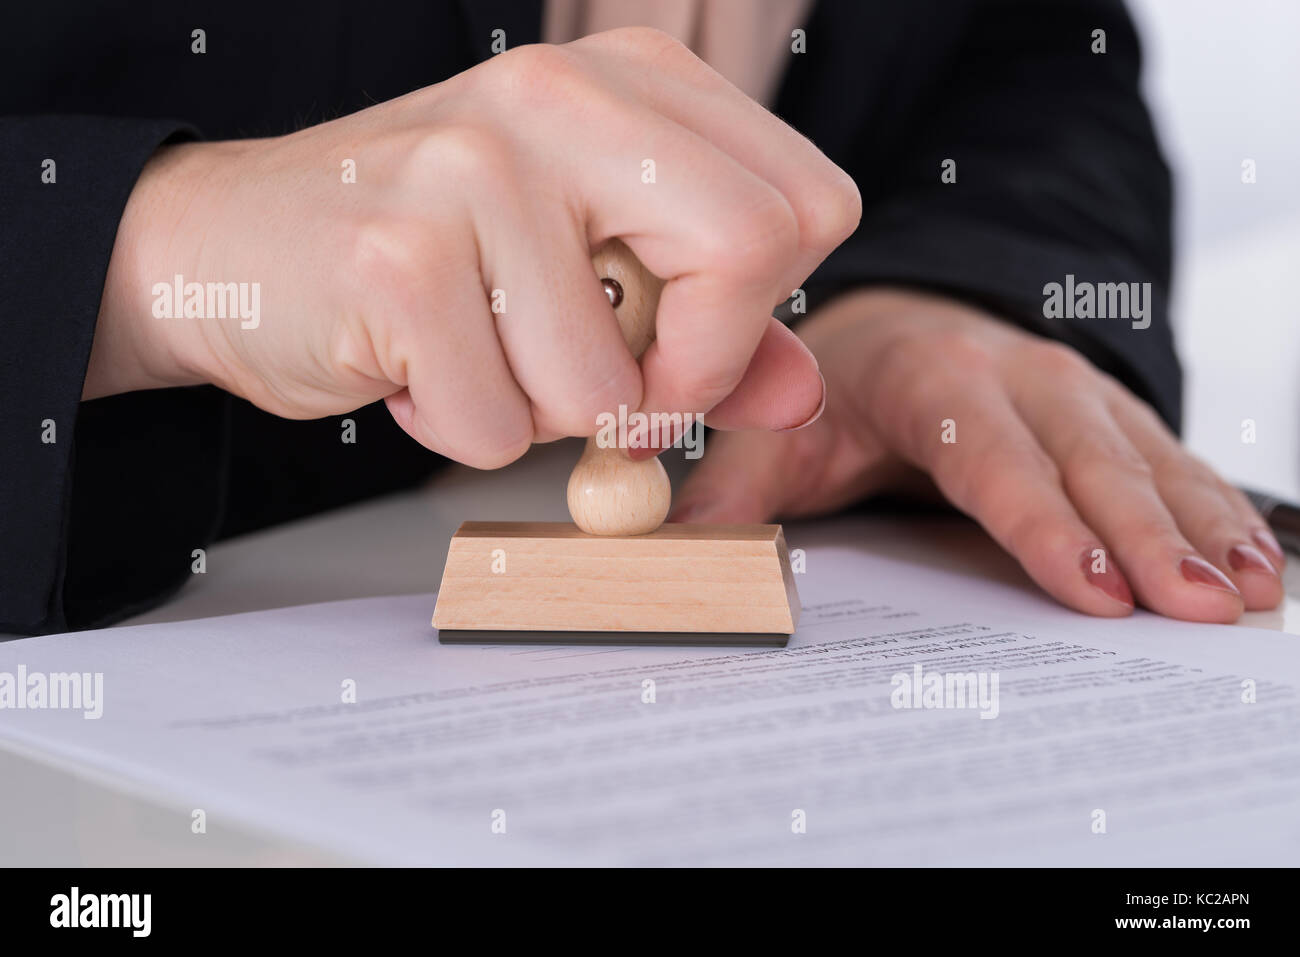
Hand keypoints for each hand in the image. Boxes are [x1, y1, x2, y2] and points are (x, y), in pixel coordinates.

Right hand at [86, 28, 859, 465]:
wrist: (231, 244)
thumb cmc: (429, 258)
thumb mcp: (592, 273)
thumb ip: (713, 331)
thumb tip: (803, 391)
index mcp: (632, 82)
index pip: (809, 203)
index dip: (760, 313)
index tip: (680, 348)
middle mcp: (560, 95)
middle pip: (752, 250)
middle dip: (687, 373)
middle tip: (610, 389)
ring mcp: (474, 167)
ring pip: (605, 384)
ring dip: (542, 415)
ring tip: (474, 352)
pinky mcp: (398, 256)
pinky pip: (497, 426)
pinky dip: (462, 430)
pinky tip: (414, 365)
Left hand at [672, 287, 1284, 622]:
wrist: (896, 323)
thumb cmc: (837, 389)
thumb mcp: (781, 429)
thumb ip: (736, 488)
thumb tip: (676, 554)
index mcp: (932, 379)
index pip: (989, 450)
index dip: (1036, 515)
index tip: (1084, 582)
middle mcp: (1016, 377)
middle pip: (1086, 458)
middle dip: (1143, 535)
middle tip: (1191, 606)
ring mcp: (1072, 391)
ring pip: (1145, 457)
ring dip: (1199, 525)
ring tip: (1246, 591)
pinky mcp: (1106, 414)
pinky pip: (1171, 460)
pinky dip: (1218, 508)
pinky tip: (1259, 560)